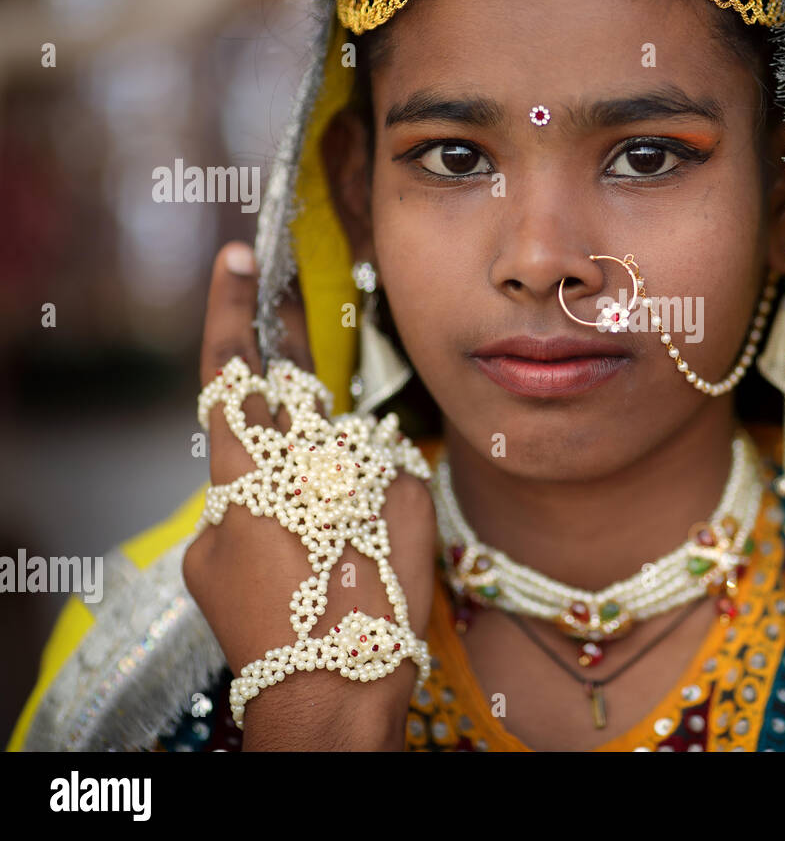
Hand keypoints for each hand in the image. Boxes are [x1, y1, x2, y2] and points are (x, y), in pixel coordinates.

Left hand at [182, 241, 437, 749]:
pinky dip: (280, 524)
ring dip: (291, 480)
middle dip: (274, 388)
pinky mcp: (206, 575)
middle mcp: (225, 499)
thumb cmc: (373, 607)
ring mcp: (208, 541)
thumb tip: (355, 439)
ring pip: (251, 480)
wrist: (330, 704)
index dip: (232, 311)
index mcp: (269, 474)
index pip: (233, 373)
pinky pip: (244, 524)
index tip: (233, 260)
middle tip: (298, 353)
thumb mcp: (399, 512)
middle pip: (242, 421)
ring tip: (339, 518)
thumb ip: (371, 458)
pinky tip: (315, 557)